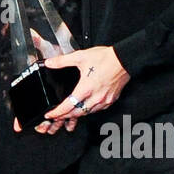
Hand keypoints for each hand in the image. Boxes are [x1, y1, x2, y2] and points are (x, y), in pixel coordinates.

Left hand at [12, 45, 129, 133]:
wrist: (124, 59)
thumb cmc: (105, 58)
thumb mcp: (80, 57)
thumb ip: (62, 61)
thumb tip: (49, 63)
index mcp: (86, 88)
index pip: (68, 106)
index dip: (57, 113)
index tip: (50, 115)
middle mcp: (96, 97)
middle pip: (77, 113)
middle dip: (65, 116)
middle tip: (57, 116)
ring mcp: (105, 100)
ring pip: (88, 113)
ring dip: (78, 114)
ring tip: (69, 113)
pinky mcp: (111, 100)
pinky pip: (98, 109)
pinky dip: (89, 110)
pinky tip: (86, 106)